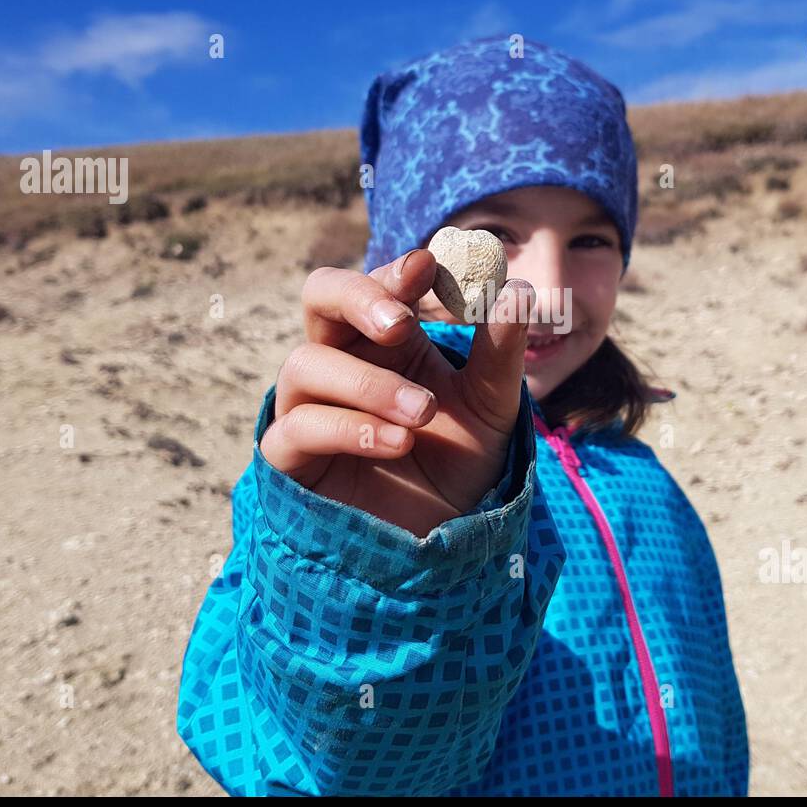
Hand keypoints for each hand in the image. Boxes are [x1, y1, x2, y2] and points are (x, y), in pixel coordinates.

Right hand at [261, 248, 534, 537]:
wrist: (442, 540)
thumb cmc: (458, 463)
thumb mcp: (491, 407)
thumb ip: (500, 351)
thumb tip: (515, 290)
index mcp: (387, 339)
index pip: (378, 284)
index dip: (395, 271)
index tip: (427, 267)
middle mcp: (342, 360)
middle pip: (320, 297)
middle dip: (358, 298)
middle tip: (401, 323)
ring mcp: (309, 405)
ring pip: (307, 364)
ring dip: (368, 385)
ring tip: (424, 414)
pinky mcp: (291, 457)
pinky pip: (299, 427)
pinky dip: (350, 429)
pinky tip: (399, 442)